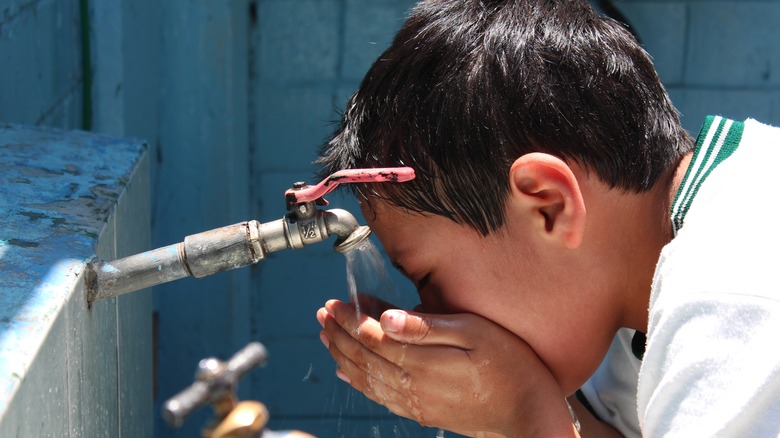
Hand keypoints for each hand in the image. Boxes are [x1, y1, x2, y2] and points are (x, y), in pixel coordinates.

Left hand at [317, 299, 577, 436]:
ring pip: (367, 378)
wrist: (529, 418)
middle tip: (322, 314)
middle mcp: (412, 384)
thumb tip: (386, 317)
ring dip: (343, 355)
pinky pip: (380, 396)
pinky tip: (349, 373)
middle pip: (364, 357)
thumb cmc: (511, 367)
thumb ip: (428, 326)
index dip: (349, 318)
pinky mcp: (423, 411)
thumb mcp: (475, 334)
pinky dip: (359, 382)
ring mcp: (416, 401)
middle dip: (339, 334)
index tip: (333, 302)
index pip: (372, 336)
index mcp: (422, 360)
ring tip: (327, 337)